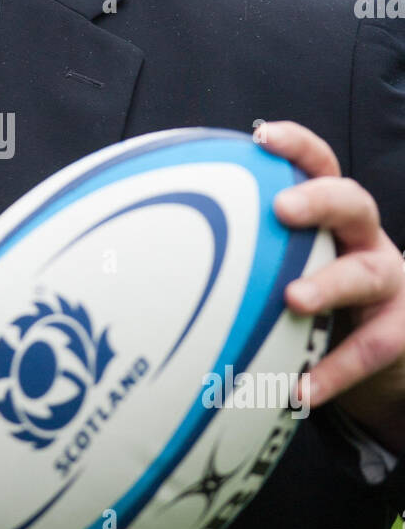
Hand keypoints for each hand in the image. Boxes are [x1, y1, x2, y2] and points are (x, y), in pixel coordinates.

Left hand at [256, 120, 404, 451]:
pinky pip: (369, 351)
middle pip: (354, 203)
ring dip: (329, 285)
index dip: (297, 146)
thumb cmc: (319, 300)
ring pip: (368, 274)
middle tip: (282, 209)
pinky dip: (332, 372)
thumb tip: (148, 248)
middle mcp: (365, 241)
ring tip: (293, 300)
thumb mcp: (290, 267)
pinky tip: (299, 391)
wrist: (388, 357)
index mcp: (333, 217)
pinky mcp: (399, 333)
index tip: (261, 137)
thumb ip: (244, 253)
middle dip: (319, 200)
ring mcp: (388, 285)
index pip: (320, 166)